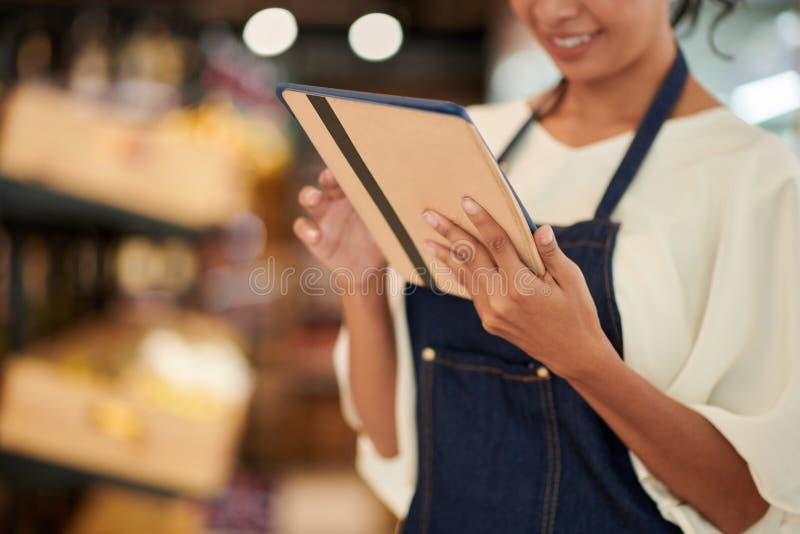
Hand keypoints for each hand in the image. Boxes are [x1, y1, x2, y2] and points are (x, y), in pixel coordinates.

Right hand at [294, 169, 385, 289]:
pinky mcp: (314, 236)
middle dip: (327, 176)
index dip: (348, 167)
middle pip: (326, 181)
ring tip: (315, 197)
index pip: (349, 174)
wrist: (368, 269)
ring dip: (309, 195)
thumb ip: (394, 213)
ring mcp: (322, 217)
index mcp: (355, 193)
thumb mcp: (389, 226)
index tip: (352, 164)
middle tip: (331, 176)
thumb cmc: (380, 240)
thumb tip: (415, 199)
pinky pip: (302, 227)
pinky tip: (315, 235)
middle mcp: (336, 200)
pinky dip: (306, 229)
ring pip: (308, 198)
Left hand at [420, 197, 613, 378]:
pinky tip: (448, 263)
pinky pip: (471, 292)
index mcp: (523, 286)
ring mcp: (492, 313)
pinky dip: (459, 275)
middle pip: (471, 257)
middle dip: (449, 233)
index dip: (481, 220)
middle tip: (429, 215)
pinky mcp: (489, 321)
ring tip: (427, 240)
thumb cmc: (577, 312)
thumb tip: (540, 229)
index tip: (466, 201)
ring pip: (466, 276)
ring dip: (446, 256)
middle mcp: (502, 300)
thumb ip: (551, 254)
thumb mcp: (571, 279)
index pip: (497, 244)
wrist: (573, 355)